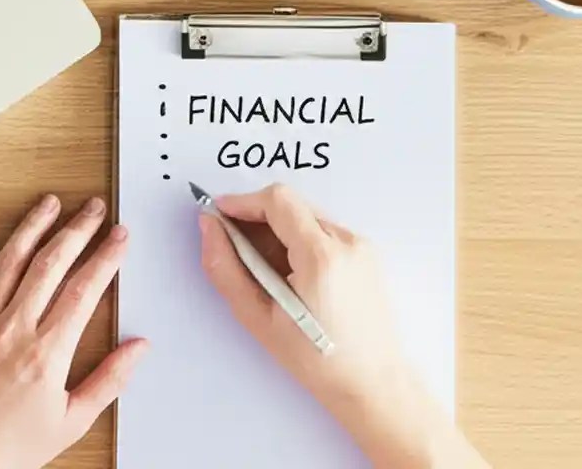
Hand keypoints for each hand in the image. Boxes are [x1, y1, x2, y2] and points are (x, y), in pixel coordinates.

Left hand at [0, 195, 148, 468]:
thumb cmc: (7, 450)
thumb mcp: (72, 422)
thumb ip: (108, 381)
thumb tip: (138, 348)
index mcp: (48, 352)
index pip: (85, 289)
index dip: (106, 256)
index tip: (120, 237)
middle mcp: (14, 329)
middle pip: (52, 264)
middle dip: (77, 229)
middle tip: (94, 209)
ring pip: (10, 261)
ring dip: (33, 226)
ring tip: (49, 203)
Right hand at [200, 184, 487, 468]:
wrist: (371, 381)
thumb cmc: (318, 359)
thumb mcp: (258, 318)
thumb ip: (226, 268)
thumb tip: (210, 230)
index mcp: (321, 257)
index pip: (277, 201)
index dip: (241, 201)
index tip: (219, 213)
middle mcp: (346, 242)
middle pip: (291, 205)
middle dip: (257, 218)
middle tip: (236, 248)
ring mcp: (360, 245)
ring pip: (306, 216)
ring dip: (278, 231)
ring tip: (267, 273)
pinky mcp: (365, 253)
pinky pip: (323, 231)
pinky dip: (299, 242)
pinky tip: (292, 276)